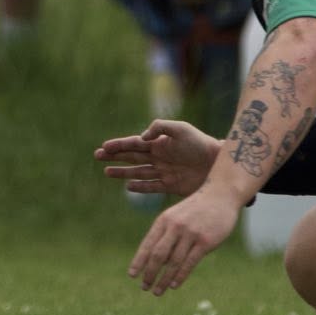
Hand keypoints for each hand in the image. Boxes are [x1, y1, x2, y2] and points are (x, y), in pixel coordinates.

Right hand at [97, 119, 221, 197]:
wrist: (218, 162)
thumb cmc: (200, 143)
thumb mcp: (180, 129)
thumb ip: (160, 127)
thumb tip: (142, 137)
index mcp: (159, 143)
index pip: (134, 143)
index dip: (118, 145)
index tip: (104, 147)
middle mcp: (159, 157)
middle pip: (131, 157)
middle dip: (114, 157)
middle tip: (97, 156)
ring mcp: (164, 172)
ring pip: (138, 172)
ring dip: (122, 172)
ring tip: (107, 173)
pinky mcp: (171, 185)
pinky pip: (151, 187)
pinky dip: (140, 187)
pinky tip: (129, 187)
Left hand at [129, 188, 241, 294]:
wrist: (220, 195)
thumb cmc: (196, 209)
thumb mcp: (176, 216)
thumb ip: (165, 235)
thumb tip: (156, 262)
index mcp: (164, 220)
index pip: (147, 244)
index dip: (138, 261)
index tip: (132, 275)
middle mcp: (175, 226)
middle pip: (158, 255)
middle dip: (149, 273)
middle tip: (144, 287)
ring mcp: (191, 234)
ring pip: (173, 262)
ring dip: (163, 279)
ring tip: (157, 291)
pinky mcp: (205, 241)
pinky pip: (190, 262)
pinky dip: (180, 276)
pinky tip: (173, 286)